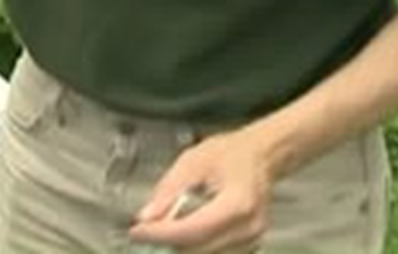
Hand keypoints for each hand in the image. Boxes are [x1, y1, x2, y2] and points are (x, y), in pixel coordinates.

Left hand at [128, 129, 275, 252]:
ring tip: (167, 223)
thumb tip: (147, 216)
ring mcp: (251, 240)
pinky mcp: (248, 246)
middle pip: (198, 248)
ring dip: (181, 244)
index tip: (137, 231)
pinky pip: (215, 253)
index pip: (193, 230)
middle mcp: (249, 227)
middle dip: (167, 240)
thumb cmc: (231, 154)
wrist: (260, 156)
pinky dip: (195, 245)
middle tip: (146, 227)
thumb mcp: (192, 162)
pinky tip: (186, 228)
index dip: (160, 234)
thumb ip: (168, 190)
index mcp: (237, 203)